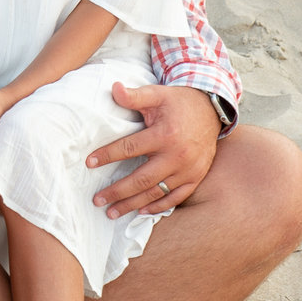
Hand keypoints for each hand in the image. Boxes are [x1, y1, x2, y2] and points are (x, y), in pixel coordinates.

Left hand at [86, 82, 221, 219]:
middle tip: (97, 200)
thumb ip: (135, 95)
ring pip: (156, 192)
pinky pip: (175, 197)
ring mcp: (188, 170)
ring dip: (133, 204)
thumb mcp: (157, 94)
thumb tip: (113, 88)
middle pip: (141, 179)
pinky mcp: (195, 177)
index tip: (89, 163)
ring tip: (112, 212)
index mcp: (165, 135)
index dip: (108, 155)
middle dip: (117, 191)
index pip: (130, 148)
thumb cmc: (178, 102)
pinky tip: (141, 211)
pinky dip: (158, 206)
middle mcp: (177, 156)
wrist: (211, 110)